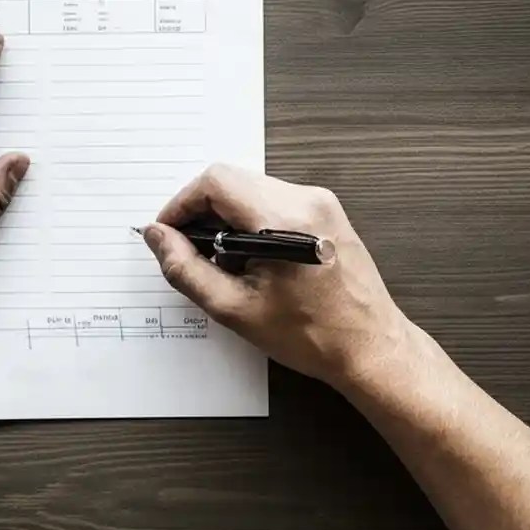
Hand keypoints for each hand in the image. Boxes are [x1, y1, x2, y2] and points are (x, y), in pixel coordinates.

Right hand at [141, 164, 408, 386]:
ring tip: (224, 263)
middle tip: (191, 253)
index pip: (216, 182)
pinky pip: (274, 201)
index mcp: (284, 218)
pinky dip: (250, 222)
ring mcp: (321, 203)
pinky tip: (251, 261)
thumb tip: (158, 237)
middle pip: (233, 181)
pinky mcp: (327, 212)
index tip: (168, 234)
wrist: (371, 348)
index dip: (181, 204)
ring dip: (226, 218)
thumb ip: (185, 268)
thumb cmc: (312, 335)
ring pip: (251, 190)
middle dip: (202, 212)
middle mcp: (306, 199)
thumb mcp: (234, 308)